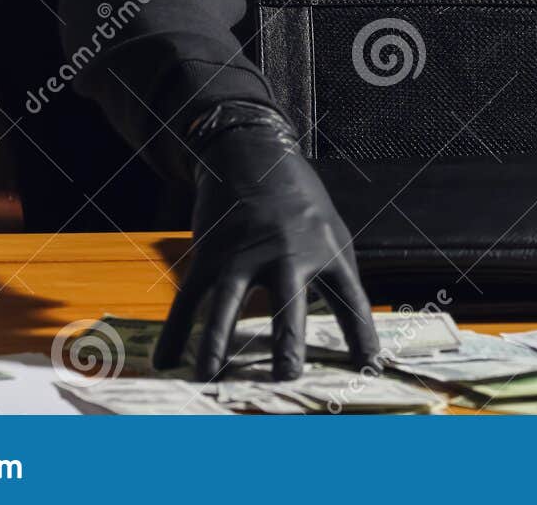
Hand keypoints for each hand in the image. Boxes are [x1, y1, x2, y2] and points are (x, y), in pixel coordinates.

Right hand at [154, 112, 379, 380]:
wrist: (254, 155)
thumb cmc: (301, 206)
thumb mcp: (332, 235)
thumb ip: (338, 282)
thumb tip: (352, 341)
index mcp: (327, 251)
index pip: (350, 299)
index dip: (362, 335)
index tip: (370, 369)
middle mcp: (286, 252)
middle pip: (288, 301)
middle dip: (287, 340)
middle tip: (286, 377)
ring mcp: (243, 253)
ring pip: (225, 303)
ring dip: (216, 344)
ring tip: (209, 380)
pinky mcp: (209, 254)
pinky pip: (189, 298)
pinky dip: (175, 332)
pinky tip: (167, 361)